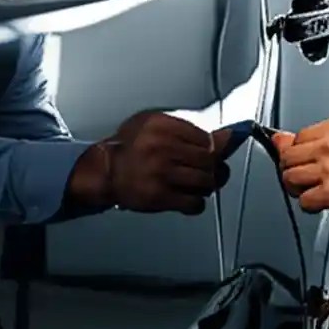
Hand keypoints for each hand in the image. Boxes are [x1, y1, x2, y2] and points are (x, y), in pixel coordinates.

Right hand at [67, 111, 228, 214]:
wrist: (103, 171)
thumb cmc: (130, 148)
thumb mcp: (154, 125)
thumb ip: (187, 129)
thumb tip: (225, 136)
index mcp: (161, 126)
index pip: (206, 138)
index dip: (216, 147)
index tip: (218, 152)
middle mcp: (162, 147)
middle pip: (209, 159)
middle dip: (215, 168)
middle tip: (213, 171)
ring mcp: (161, 172)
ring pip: (206, 181)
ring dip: (208, 186)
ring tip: (200, 185)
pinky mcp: (159, 196)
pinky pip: (194, 203)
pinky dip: (197, 203)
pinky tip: (190, 199)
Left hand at [274, 116, 328, 216]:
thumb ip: (325, 136)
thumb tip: (285, 139)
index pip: (298, 137)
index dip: (299, 151)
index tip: (304, 159)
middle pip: (288, 157)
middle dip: (292, 169)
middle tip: (304, 177)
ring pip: (290, 178)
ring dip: (297, 187)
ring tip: (311, 189)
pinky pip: (304, 200)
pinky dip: (309, 204)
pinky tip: (322, 201)